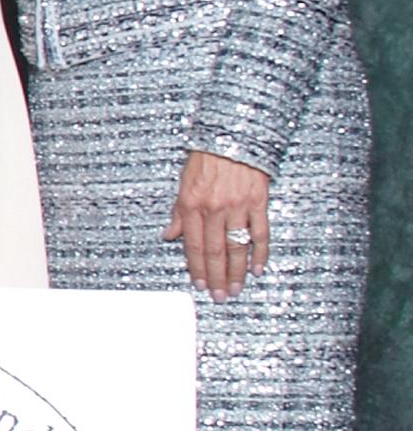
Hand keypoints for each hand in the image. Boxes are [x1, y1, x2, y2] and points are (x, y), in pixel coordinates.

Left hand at [167, 149, 271, 299]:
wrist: (233, 135)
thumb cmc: (206, 157)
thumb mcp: (183, 182)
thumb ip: (178, 212)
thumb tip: (169, 235)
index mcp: (191, 205)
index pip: (192, 245)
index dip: (197, 268)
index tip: (201, 285)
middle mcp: (213, 208)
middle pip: (214, 251)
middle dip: (217, 277)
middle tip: (220, 296)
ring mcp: (237, 206)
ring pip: (237, 246)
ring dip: (237, 271)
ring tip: (236, 289)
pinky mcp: (259, 201)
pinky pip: (260, 232)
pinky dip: (260, 252)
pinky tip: (258, 268)